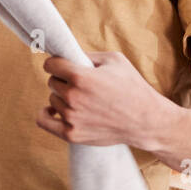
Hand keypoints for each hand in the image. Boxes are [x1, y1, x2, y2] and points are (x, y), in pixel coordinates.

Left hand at [37, 51, 168, 148]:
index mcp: (81, 77)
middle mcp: (73, 97)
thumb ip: (88, 55)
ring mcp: (72, 117)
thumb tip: (68, 55)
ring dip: (62, 97)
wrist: (146, 120)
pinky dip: (46, 113)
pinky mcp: (72, 134)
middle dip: (63, 79)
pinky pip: (44, 121)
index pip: (50, 64)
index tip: (63, 64)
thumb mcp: (114, 60)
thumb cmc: (132, 87)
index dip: (57, 62)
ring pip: (52, 99)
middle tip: (81, 83)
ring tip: (82, 98)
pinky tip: (54, 110)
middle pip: (52, 82)